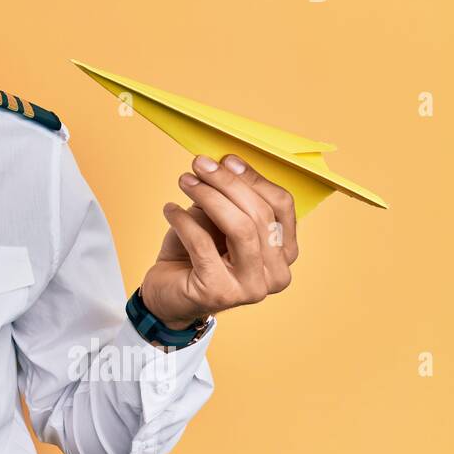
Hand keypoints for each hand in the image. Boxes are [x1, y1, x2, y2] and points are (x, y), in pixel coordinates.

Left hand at [139, 153, 298, 328]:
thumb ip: (228, 198)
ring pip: (240, 228)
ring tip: (185, 181)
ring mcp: (252, 288)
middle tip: (198, 165)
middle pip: (259, 214)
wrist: (168, 294)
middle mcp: (276, 274)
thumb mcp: (217, 221)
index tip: (227, 160)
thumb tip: (225, 164)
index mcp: (284, 252)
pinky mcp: (220, 292)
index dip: (254, 178)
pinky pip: (203, 245)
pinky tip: (170, 210)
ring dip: (209, 197)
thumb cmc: (196, 255)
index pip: (281, 205)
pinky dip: (184, 221)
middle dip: (226, 183)